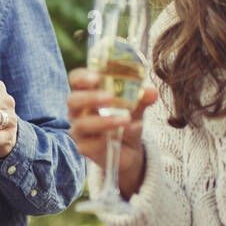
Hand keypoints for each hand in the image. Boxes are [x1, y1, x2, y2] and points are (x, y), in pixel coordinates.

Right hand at [67, 67, 158, 197]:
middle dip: (91, 97)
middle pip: (73, 100)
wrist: (130, 148)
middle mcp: (78, 110)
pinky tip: (121, 136)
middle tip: (110, 97)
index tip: (97, 77)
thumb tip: (152, 92)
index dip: (82, 77)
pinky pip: (90, 144)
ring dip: (104, 121)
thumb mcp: (137, 106)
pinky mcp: (84, 148)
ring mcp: (79, 130)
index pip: (76, 80)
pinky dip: (106, 139)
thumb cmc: (126, 118)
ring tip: (125, 119)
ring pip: (82, 124)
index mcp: (87, 92)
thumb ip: (142, 98)